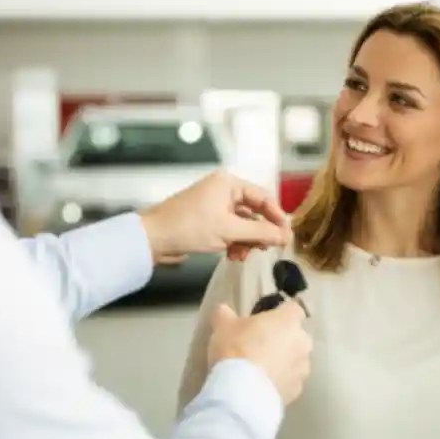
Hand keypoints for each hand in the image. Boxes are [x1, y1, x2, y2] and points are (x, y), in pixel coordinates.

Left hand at [138, 170, 291, 261]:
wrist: (153, 238)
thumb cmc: (189, 227)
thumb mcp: (229, 230)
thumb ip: (260, 232)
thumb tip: (284, 236)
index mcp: (229, 183)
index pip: (264, 197)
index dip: (277, 217)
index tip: (286, 237)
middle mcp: (224, 190)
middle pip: (255, 211)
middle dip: (259, 232)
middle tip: (265, 249)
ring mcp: (215, 205)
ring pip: (243, 223)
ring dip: (247, 240)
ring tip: (242, 254)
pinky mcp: (208, 220)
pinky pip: (231, 230)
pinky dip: (235, 242)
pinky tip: (232, 255)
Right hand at [208, 301, 311, 404]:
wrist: (241, 394)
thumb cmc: (236, 349)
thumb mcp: (223, 326)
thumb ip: (225, 314)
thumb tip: (223, 310)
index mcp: (288, 321)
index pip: (293, 309)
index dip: (280, 314)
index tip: (265, 320)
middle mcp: (302, 343)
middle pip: (296, 336)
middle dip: (283, 339)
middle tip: (260, 345)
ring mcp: (302, 369)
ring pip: (296, 360)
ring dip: (284, 362)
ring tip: (261, 370)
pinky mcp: (297, 391)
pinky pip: (290, 381)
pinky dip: (280, 382)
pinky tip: (262, 386)